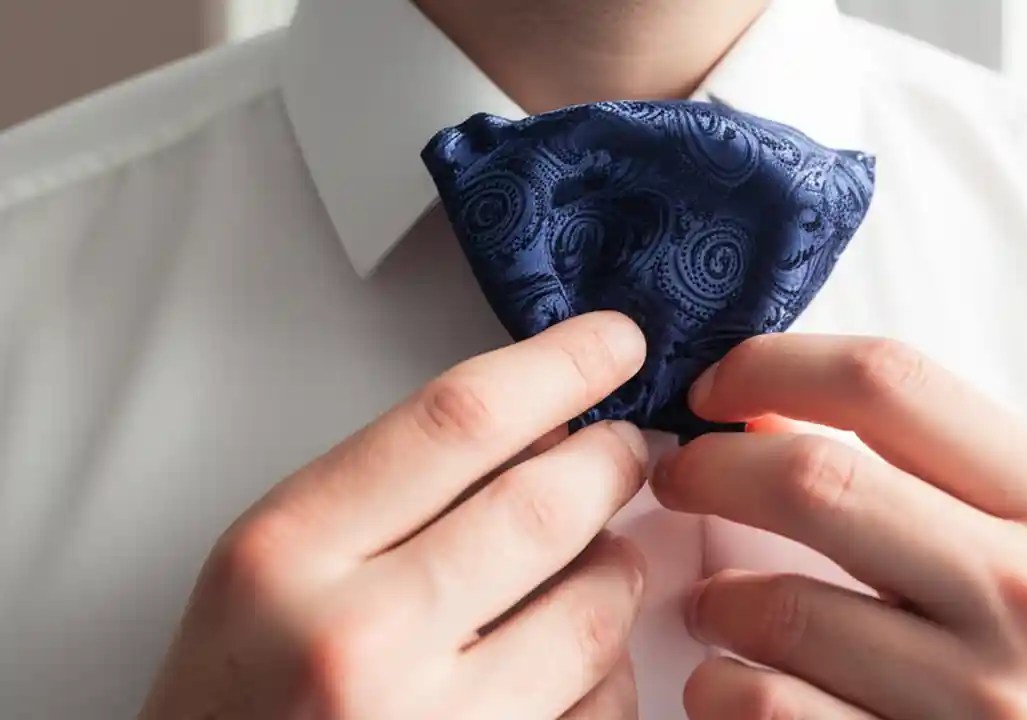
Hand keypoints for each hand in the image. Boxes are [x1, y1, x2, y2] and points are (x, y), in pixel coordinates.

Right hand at [140, 312, 648, 719]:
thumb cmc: (237, 698)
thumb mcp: (275, 563)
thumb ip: (389, 488)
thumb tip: (544, 427)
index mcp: (288, 555)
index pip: (456, 420)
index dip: (559, 365)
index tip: (613, 343)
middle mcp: (357, 642)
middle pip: (545, 505)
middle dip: (610, 462)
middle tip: (622, 450)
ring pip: (594, 611)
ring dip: (614, 569)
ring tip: (591, 562)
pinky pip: (602, 707)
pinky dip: (606, 670)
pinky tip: (570, 658)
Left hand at [654, 335, 1026, 719]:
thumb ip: (942, 475)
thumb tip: (765, 415)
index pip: (887, 382)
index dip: (771, 365)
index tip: (715, 388)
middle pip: (814, 479)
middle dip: (709, 468)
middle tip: (678, 478)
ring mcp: (980, 698)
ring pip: (773, 609)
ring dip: (713, 600)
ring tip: (718, 605)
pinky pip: (766, 709)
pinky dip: (718, 691)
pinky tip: (730, 684)